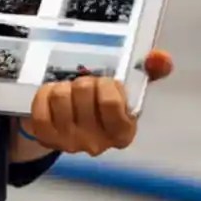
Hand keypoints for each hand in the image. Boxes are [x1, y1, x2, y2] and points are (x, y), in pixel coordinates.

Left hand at [24, 49, 173, 155]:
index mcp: (123, 132)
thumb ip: (150, 72)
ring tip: (69, 92)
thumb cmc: (103, 105)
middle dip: (84, 82)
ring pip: (61, 97)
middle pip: (83, 92)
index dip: (106, 85)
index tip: (105, 84)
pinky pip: (40, 109)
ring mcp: (70, 142)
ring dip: (64, 87)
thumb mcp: (129, 91)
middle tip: (85, 87)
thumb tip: (161, 57)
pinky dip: (44, 95)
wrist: (70, 125)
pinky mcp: (46, 138)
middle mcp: (98, 143)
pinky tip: (52, 95)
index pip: (111, 102)